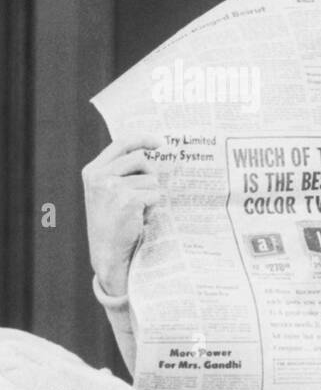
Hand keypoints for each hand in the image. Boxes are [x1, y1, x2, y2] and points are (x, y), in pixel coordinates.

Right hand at [81, 134, 165, 295]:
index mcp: (93, 170)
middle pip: (140, 158)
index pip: (121, 143)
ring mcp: (112, 187)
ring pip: (151, 178)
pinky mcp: (128, 200)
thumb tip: (151, 154)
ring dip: (152, 193)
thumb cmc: (112, 222)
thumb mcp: (107, 192)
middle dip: (151, 172)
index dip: (143, 139)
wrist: (107, 251)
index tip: (159, 142)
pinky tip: (141, 216)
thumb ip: (120, 172)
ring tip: (139, 209)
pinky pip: (155, 193)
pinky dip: (154, 204)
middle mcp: (99, 176)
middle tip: (149, 188)